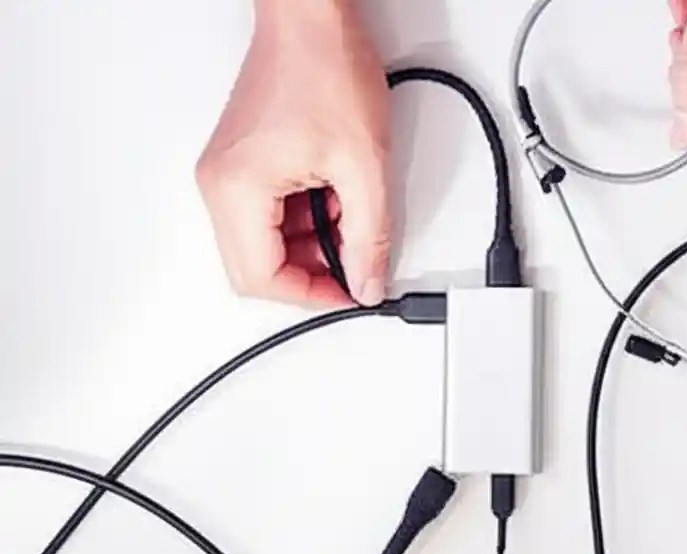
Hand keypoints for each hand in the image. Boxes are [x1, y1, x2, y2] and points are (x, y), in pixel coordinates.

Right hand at [196, 0, 390, 306]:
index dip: (312, 296)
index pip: (261, 278)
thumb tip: (367, 281)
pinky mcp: (243, 162)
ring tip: (351, 213)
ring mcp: (228, 172)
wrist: (312, 19)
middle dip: (312, 271)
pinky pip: (268, 213)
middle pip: (257, 266)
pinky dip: (305, 217)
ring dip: (312, 241)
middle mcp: (219, 183)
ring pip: (265, 242)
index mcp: (237, 188)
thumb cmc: (325, 67)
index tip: (350, 292)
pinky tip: (336, 196)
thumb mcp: (365, 166)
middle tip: (356, 261)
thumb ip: (369, 236)